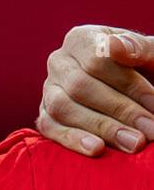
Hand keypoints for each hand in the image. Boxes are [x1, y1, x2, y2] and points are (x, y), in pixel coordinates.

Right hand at [37, 25, 153, 155]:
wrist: (134, 91)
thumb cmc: (144, 69)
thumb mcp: (148, 55)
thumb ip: (138, 47)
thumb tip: (115, 46)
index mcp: (81, 40)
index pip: (96, 60)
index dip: (129, 85)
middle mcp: (59, 62)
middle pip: (80, 86)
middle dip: (120, 111)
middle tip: (152, 131)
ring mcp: (49, 89)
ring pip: (63, 107)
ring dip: (102, 128)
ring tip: (134, 144)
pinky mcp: (46, 115)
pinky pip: (50, 128)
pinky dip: (72, 139)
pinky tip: (97, 150)